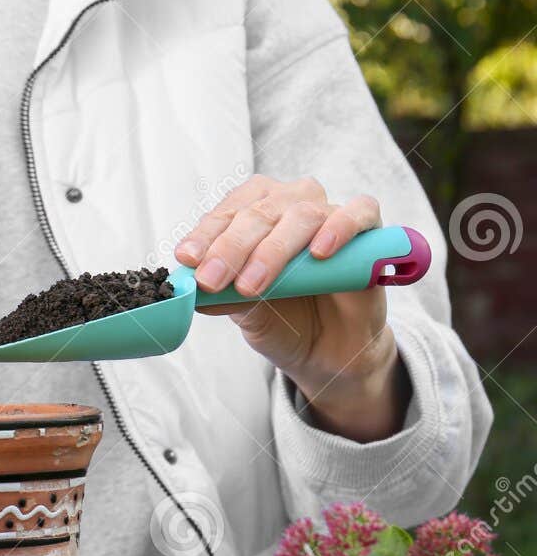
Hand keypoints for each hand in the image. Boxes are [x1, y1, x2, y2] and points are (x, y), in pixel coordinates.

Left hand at [175, 175, 408, 442]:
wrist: (328, 350)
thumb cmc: (282, 319)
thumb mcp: (245, 311)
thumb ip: (223, 295)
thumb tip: (189, 289)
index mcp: (253, 213)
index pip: (227, 213)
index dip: (205, 235)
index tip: (186, 259)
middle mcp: (289, 205)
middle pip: (259, 212)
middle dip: (231, 248)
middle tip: (211, 281)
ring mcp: (329, 215)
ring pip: (302, 213)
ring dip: (274, 249)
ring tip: (253, 284)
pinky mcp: (369, 234)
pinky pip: (359, 213)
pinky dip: (339, 228)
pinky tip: (318, 252)